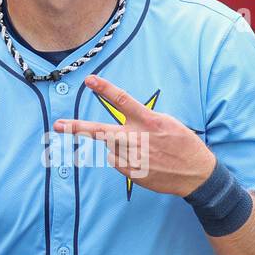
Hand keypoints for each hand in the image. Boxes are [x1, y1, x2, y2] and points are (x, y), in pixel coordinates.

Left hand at [52, 75, 216, 196]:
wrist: (196, 174)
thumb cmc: (182, 144)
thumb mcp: (167, 123)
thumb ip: (143, 120)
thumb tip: (122, 126)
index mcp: (149, 121)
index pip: (122, 100)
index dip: (104, 88)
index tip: (89, 80)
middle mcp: (138, 139)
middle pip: (101, 131)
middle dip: (77, 128)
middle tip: (57, 125)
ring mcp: (134, 158)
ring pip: (110, 147)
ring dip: (119, 146)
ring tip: (142, 150)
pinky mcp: (132, 173)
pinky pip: (117, 161)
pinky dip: (124, 159)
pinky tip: (143, 161)